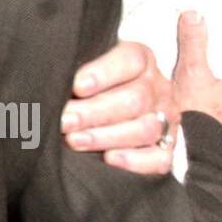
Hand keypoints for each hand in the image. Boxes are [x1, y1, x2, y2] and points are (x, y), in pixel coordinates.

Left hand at [61, 40, 178, 174]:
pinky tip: (109, 159)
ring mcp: (166, 118)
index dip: (102, 73)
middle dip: (93, 112)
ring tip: (74, 140)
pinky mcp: (168, 147)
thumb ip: (76, 72)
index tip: (76, 86)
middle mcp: (157, 87)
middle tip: (64, 120)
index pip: (130, 60)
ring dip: (105, 136)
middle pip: (134, 99)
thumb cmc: (92, 83)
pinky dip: (135, 161)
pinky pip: (160, 159)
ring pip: (144, 129)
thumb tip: (54, 82)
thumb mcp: (87, 67)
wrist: (116, 104)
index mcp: (140, 60)